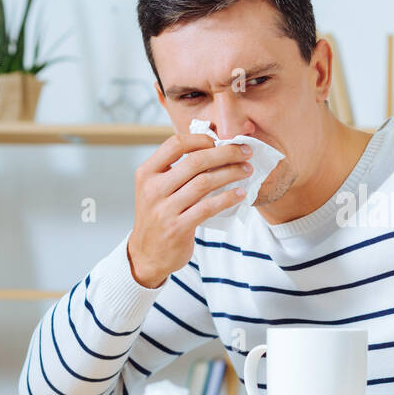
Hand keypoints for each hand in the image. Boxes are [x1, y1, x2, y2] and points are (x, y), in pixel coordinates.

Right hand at [127, 134, 254, 287]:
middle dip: (226, 153)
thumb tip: (213, 149)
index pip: (175, 144)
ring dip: (231, 173)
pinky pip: (208, 207)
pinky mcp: (178, 228)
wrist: (146, 254)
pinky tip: (240, 193)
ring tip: (247, 170)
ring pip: (204, 182)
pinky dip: (227, 198)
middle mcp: (153, 188)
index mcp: (147, 173)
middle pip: (195, 161)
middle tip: (245, 152)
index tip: (221, 142)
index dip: (201, 139)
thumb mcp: (155, 190)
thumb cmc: (157, 217)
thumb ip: (176, 171)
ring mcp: (164, 209)